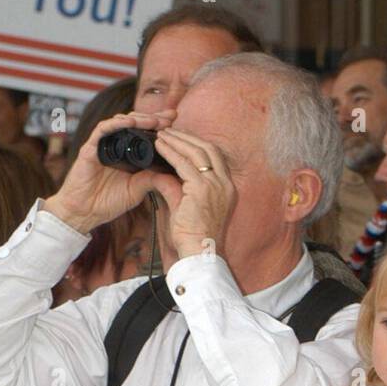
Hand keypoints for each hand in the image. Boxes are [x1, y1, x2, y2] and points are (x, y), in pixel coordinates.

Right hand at [44, 110, 176, 234]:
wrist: (84, 213)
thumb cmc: (107, 202)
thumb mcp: (136, 190)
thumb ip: (151, 179)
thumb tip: (172, 172)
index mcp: (128, 154)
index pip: (145, 133)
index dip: (160, 125)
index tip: (176, 121)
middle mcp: (116, 145)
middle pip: (135, 123)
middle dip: (154, 118)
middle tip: (170, 116)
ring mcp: (103, 145)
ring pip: (121, 122)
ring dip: (138, 119)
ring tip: (155, 120)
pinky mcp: (90, 148)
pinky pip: (103, 130)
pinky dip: (116, 124)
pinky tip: (130, 122)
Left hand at [152, 129, 236, 260]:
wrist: (201, 255)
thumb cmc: (195, 238)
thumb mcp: (187, 208)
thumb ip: (177, 188)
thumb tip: (161, 174)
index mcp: (227, 189)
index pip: (214, 157)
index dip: (198, 144)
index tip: (181, 139)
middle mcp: (225, 184)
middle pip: (208, 149)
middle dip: (187, 137)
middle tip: (169, 130)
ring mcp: (216, 185)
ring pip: (196, 152)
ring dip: (177, 140)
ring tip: (161, 134)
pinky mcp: (202, 189)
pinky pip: (183, 163)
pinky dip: (170, 152)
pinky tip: (159, 146)